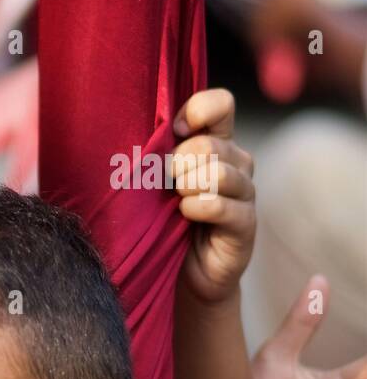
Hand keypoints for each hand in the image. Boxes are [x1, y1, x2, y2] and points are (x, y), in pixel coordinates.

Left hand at [171, 88, 255, 304]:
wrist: (177, 273)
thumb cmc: (159, 221)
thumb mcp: (150, 180)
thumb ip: (151, 151)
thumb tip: (133, 127)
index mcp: (215, 142)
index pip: (221, 104)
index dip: (197, 111)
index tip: (172, 132)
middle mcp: (235, 163)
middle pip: (211, 144)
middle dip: (178, 162)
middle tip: (164, 183)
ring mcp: (245, 193)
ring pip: (221, 172)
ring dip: (187, 186)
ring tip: (175, 201)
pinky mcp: (246, 224)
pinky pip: (221, 205)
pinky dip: (197, 207)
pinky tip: (184, 215)